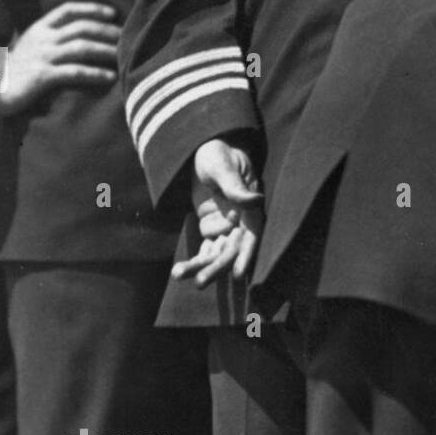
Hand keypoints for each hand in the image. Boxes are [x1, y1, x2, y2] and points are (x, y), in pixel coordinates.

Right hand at [0, 1, 119, 114]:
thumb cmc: (12, 69)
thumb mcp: (29, 46)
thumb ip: (49, 37)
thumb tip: (78, 35)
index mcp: (38, 28)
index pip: (68, 10)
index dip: (92, 8)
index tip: (112, 13)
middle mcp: (42, 39)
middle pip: (81, 28)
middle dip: (106, 30)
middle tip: (125, 36)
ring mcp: (42, 57)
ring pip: (82, 47)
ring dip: (106, 50)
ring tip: (123, 55)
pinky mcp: (42, 76)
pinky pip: (74, 71)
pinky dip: (95, 73)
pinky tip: (109, 77)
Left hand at [171, 139, 263, 287]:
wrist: (201, 152)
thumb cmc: (216, 153)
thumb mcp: (223, 166)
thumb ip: (235, 186)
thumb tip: (256, 201)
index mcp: (249, 204)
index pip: (252, 231)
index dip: (246, 253)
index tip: (237, 273)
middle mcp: (241, 219)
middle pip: (233, 248)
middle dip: (218, 266)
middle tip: (200, 283)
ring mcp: (226, 226)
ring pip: (218, 253)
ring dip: (202, 267)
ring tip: (180, 276)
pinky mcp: (212, 229)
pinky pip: (205, 250)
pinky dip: (194, 262)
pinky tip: (179, 272)